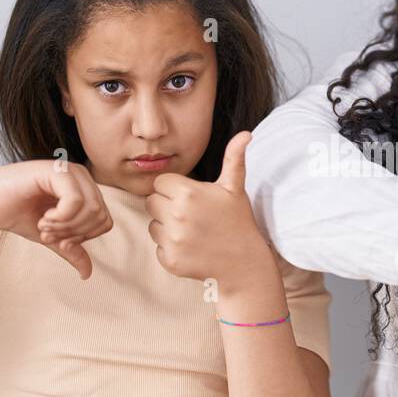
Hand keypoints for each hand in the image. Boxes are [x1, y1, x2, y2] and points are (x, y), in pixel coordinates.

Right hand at [0, 160, 113, 278]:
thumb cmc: (17, 214)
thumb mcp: (51, 236)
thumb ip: (71, 249)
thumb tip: (88, 273)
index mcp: (86, 189)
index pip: (104, 222)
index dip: (83, 238)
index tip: (58, 240)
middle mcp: (82, 176)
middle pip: (100, 217)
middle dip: (75, 234)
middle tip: (48, 234)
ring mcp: (70, 171)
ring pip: (91, 209)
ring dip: (66, 227)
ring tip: (44, 225)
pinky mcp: (56, 170)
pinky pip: (76, 201)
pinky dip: (60, 218)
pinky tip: (43, 218)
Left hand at [145, 131, 274, 287]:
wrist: (244, 263)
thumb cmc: (238, 221)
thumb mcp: (234, 188)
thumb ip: (233, 159)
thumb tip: (245, 133)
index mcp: (188, 193)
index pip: (160, 183)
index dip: (174, 189)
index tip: (192, 198)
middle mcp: (177, 216)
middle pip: (152, 202)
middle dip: (167, 206)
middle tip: (192, 215)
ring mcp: (173, 240)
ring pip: (152, 225)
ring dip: (166, 227)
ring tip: (191, 231)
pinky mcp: (170, 260)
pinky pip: (157, 246)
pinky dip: (170, 248)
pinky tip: (190, 247)